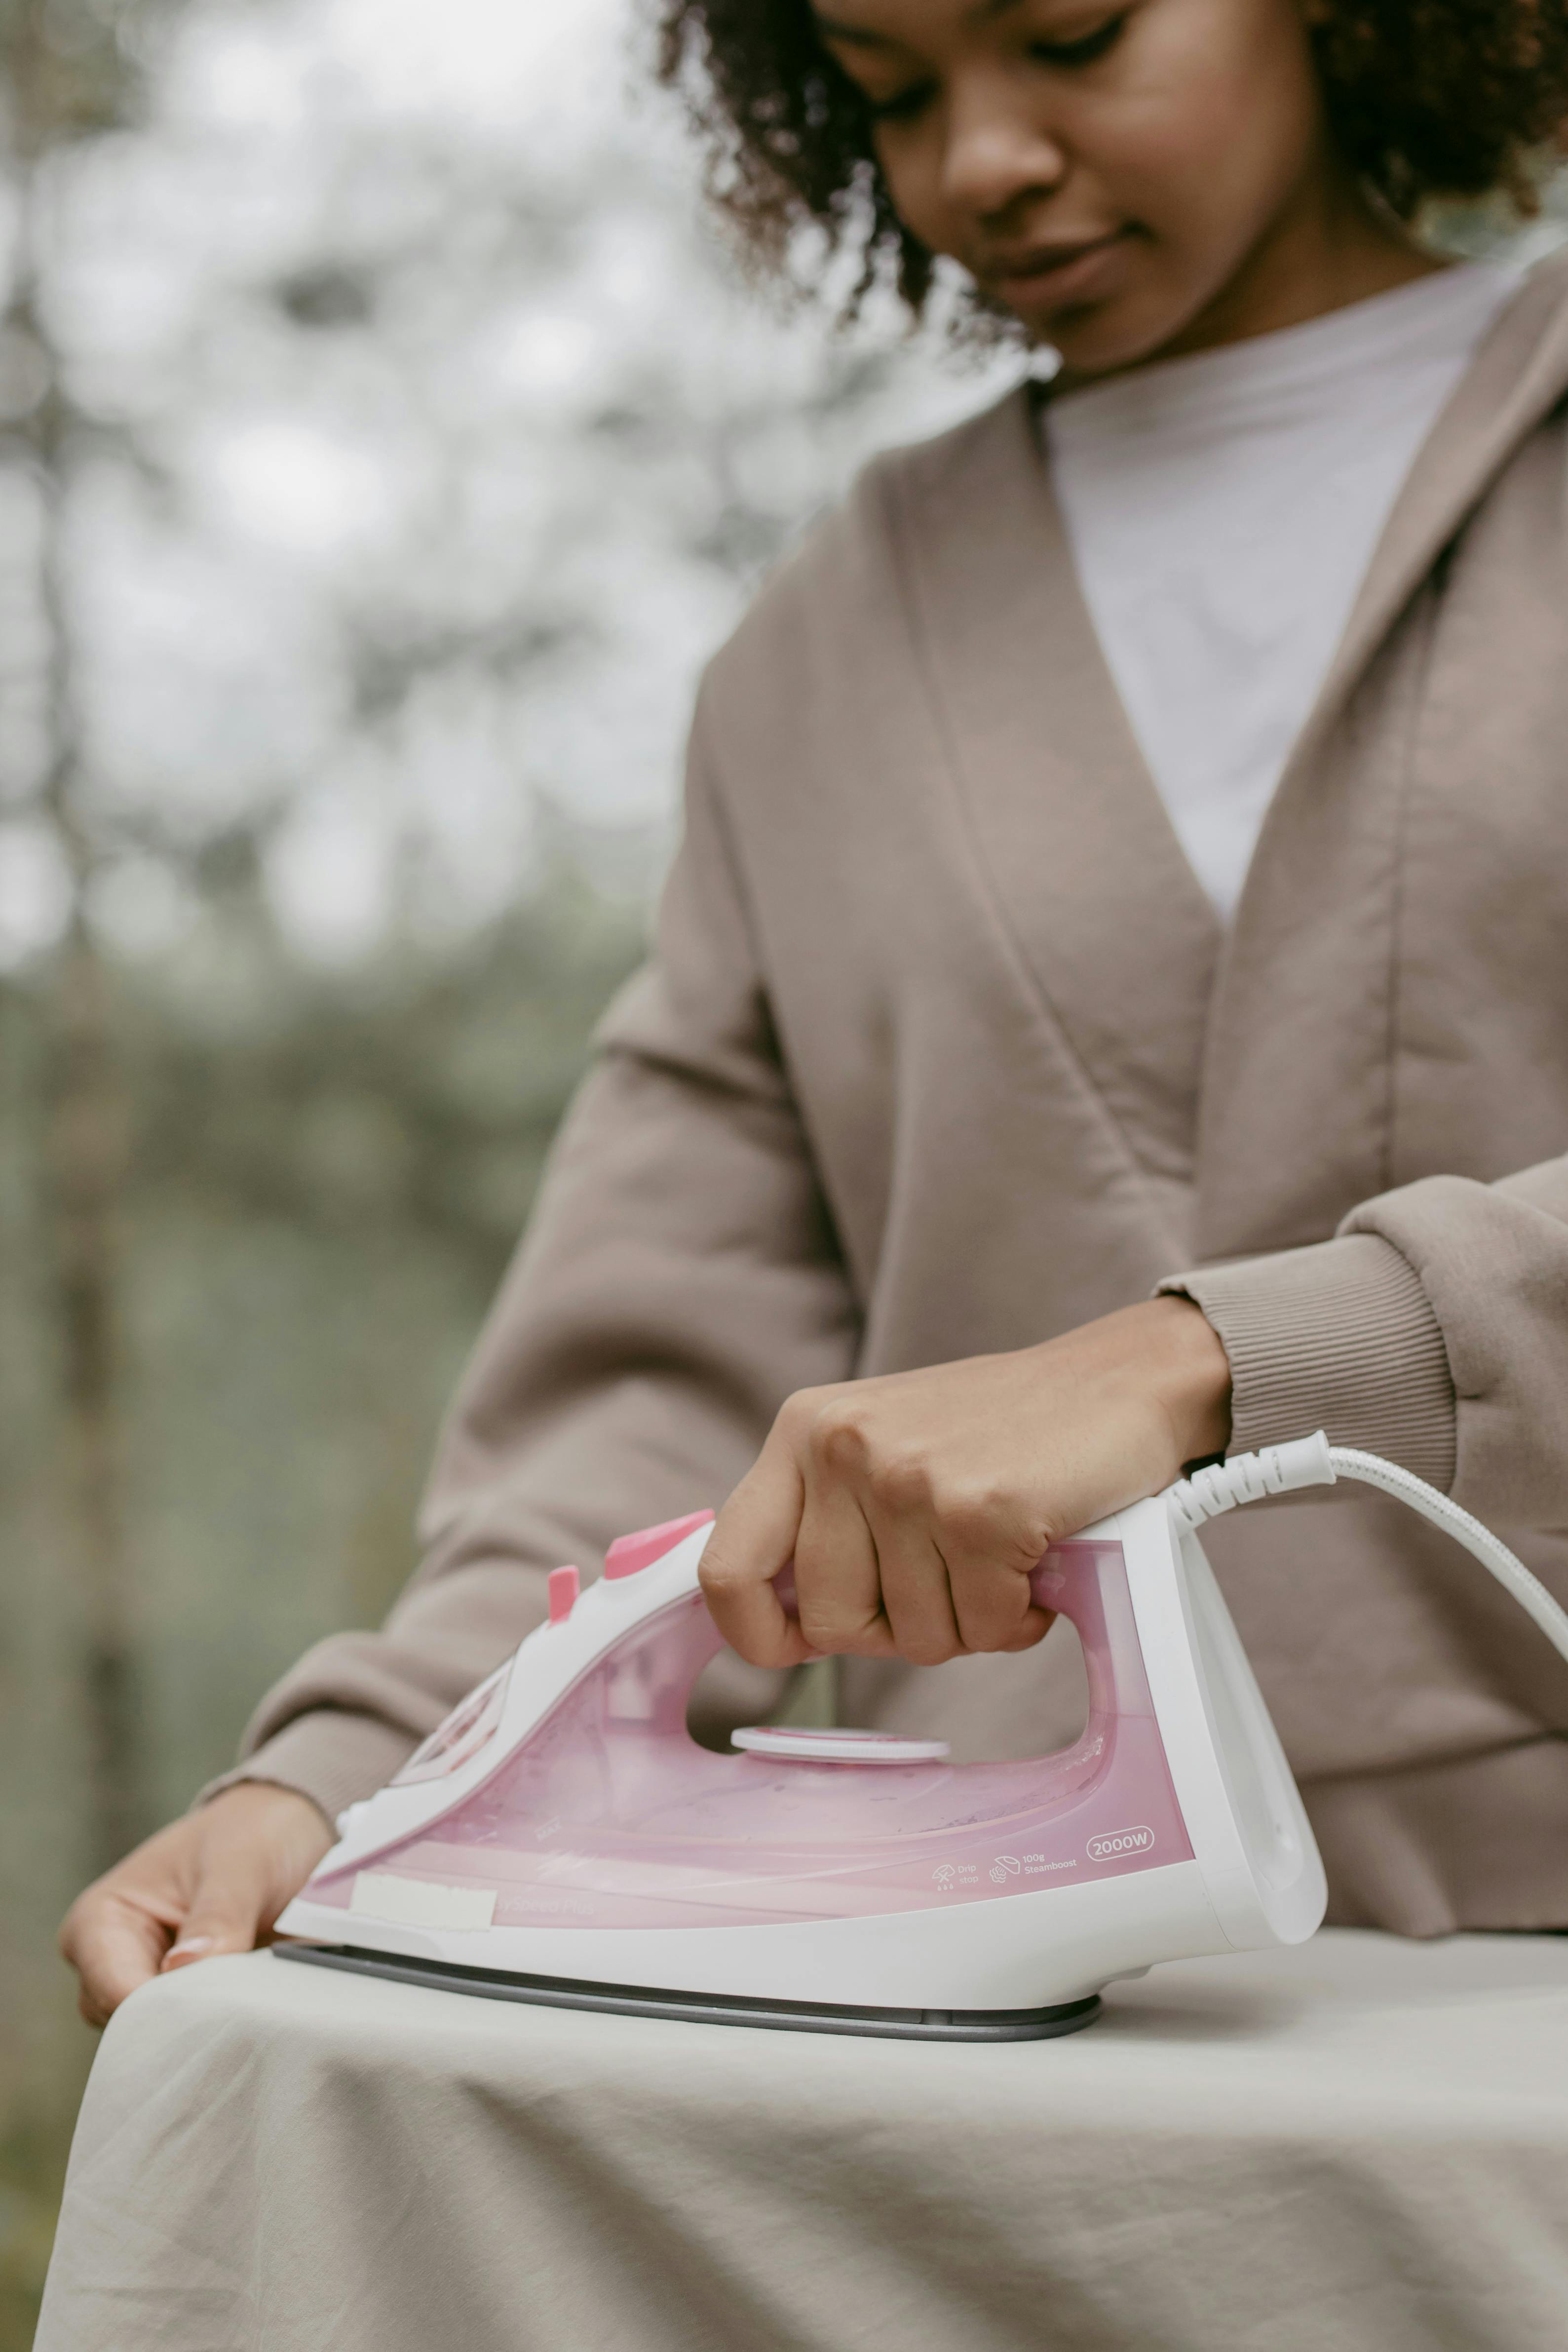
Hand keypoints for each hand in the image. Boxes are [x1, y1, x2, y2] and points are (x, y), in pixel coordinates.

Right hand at [59, 1781, 334, 2027]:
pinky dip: (224, 2025)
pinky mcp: (180, 2004)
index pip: (115, 1991)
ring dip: (210, 2025)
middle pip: (132, 2027)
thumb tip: (182, 1968)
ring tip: (254, 1996)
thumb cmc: (251, 1834)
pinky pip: (192, 2037)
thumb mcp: (242, 1863)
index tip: (217, 2010)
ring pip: (162, 2040)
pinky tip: (256, 2008)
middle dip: (187, 2023)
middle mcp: (110, 1964)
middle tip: (244, 2006)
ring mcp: (144, 1987)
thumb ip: (218, 1915)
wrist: (285, 1830)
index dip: (164, 2009)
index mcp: (99, 1921)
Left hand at [700, 1297, 1230, 1669]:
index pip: (727, 1565)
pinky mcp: (980, 1512)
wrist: (1120, 1380)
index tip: (797, 1648)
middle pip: (830, 1623)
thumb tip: (782, 1622)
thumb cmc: (1004, 1429)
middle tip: (948, 1579)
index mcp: (804, 1431)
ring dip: (968, 1620)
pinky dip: (1018, 1618)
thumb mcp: (882, 1446)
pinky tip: (1035, 1560)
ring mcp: (908, 1479)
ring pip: (913, 1636)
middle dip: (895, 1628)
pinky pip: (984, 1630)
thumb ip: (825, 1517)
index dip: (757, 1631)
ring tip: (999, 1555)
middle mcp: (842, 1448)